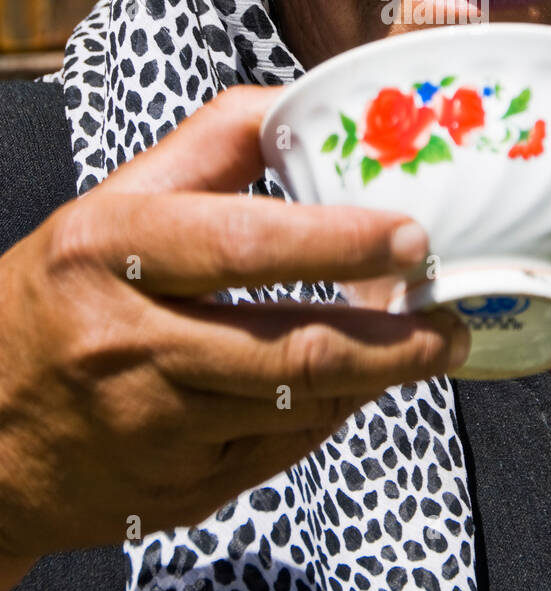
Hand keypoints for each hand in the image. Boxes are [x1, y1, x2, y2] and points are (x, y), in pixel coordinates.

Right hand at [0, 86, 468, 580]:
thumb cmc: (60, 296)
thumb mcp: (112, 204)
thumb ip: (208, 146)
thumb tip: (302, 101)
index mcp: (110, 253)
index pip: (243, 245)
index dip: (338, 241)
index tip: (410, 236)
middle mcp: (129, 344)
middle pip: (292, 348)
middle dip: (394, 340)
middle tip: (450, 320)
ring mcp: (154, 429)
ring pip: (300, 405)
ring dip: (377, 377)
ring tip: (426, 346)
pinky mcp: (178, 489)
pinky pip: (283, 450)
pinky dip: (332, 415)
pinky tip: (356, 385)